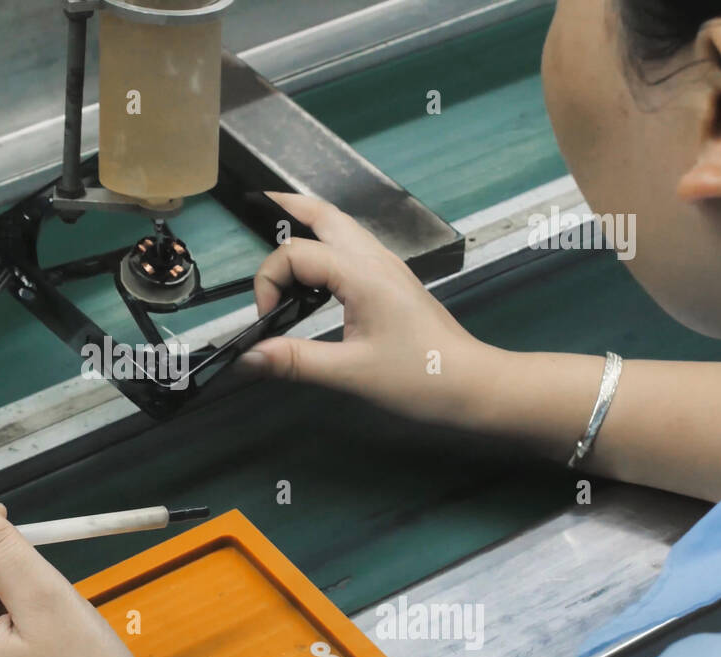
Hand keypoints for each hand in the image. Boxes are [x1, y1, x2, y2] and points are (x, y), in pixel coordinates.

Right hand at [241, 192, 504, 427]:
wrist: (473, 383)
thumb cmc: (420, 377)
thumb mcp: (351, 373)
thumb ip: (294, 362)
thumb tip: (247, 358)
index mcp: (363, 275)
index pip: (296, 254)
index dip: (268, 281)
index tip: (266, 319)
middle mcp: (375, 260)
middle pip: (324, 214)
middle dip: (287, 208)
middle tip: (253, 210)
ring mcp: (387, 267)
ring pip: (341, 226)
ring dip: (307, 224)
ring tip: (277, 232)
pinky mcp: (392, 281)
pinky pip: (352, 246)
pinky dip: (324, 244)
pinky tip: (313, 272)